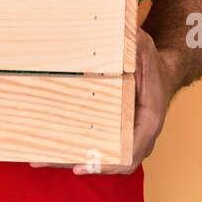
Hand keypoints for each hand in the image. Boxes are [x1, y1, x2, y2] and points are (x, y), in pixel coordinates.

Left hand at [29, 25, 175, 174]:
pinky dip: (77, 150)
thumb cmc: (153, 63)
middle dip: (77, 164)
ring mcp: (129, 138)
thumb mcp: (146, 49)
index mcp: (148, 123)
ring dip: (71, 159)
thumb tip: (123, 36)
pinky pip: (99, 148)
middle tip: (44, 161)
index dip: (104, 164)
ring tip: (38, 158)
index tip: (80, 166)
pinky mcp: (118, 134)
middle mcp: (140, 137)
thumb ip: (135, 44)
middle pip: (109, 162)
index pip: (128, 154)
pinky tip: (51, 149)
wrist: (162, 73)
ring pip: (101, 159)